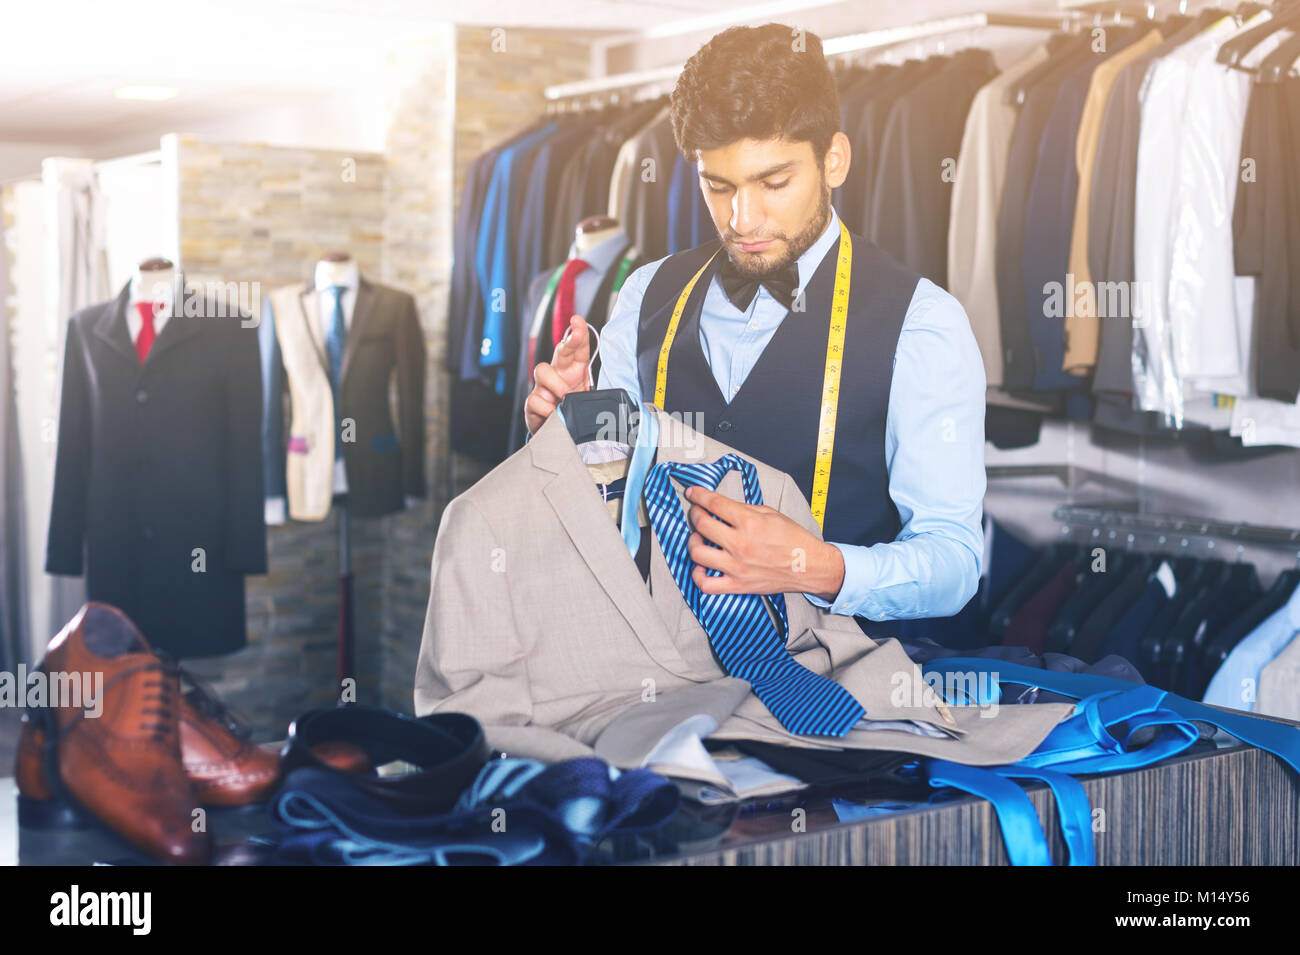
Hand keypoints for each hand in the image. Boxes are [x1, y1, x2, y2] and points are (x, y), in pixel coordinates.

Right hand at [525, 313, 591, 434]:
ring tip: (564, 398)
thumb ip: (598, 394)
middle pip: (560, 352)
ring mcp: (543, 387)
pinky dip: (546, 408)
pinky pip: (535, 399)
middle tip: (574, 338)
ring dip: (556, 384)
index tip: (578, 321)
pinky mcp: (533, 402)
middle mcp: (558, 374)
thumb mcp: (588, 400)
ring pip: (542, 370)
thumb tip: (617, 395)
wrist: (558, 431)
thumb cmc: (573, 410)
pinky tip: (553, 414)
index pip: (577, 349)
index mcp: (574, 370)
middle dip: (568, 342)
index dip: (578, 333)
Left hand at [684, 486, 845, 599]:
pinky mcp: (737, 585)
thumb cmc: (794, 540)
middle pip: (701, 525)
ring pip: (697, 553)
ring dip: (693, 541)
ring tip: (699, 538)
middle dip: (695, 514)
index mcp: (750, 522)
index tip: (693, 493)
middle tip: (697, 512)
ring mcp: (737, 567)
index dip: (698, 495)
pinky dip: (697, 575)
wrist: (810, 566)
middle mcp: (741, 544)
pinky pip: (706, 584)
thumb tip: (722, 506)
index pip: (714, 503)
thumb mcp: (771, 513)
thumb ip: (744, 509)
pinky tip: (701, 565)